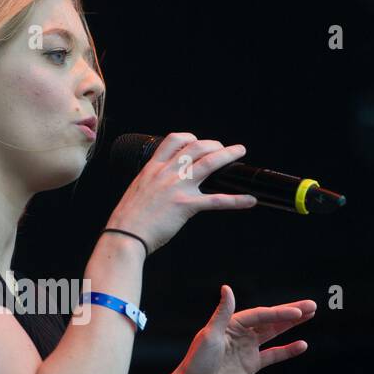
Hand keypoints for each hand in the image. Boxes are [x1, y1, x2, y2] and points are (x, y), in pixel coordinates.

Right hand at [107, 133, 257, 254]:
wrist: (124, 235)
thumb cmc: (127, 220)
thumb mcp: (137, 192)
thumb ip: (151, 185)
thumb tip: (160, 190)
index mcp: (152, 169)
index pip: (173, 141)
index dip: (190, 138)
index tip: (198, 141)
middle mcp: (166, 173)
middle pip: (196, 147)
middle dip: (214, 145)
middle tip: (224, 149)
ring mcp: (177, 187)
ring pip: (209, 163)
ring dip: (228, 155)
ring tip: (240, 152)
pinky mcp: (186, 206)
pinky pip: (216, 200)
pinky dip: (236, 200)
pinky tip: (249, 200)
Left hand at [171, 286, 314, 373]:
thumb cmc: (197, 363)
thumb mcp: (209, 336)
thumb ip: (222, 313)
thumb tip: (227, 288)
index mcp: (230, 324)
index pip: (260, 315)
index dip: (279, 312)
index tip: (298, 312)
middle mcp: (240, 333)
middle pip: (270, 320)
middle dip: (290, 312)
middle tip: (312, 305)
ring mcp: (247, 349)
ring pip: (274, 333)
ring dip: (291, 325)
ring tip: (311, 315)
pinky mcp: (251, 364)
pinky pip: (273, 354)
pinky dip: (287, 350)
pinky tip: (302, 344)